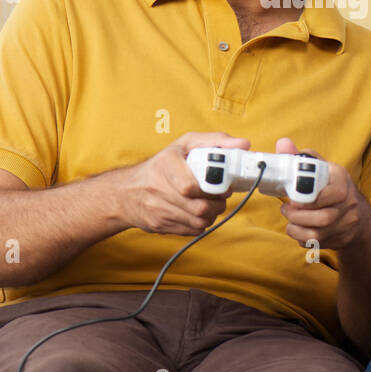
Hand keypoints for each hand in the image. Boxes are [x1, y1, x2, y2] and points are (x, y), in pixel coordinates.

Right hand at [122, 132, 250, 235]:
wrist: (127, 191)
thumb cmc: (161, 165)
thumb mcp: (185, 144)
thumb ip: (216, 141)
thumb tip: (243, 144)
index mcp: (165, 165)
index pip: (190, 186)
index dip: (212, 189)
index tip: (221, 186)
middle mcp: (158, 189)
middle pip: (199, 207)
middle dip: (217, 204)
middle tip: (220, 196)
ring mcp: (158, 210)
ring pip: (198, 221)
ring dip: (211, 215)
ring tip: (211, 204)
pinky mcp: (160, 225)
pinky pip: (190, 230)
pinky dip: (200, 224)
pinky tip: (198, 213)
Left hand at [273, 138, 368, 252]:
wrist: (357, 216)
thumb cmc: (332, 187)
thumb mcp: (321, 168)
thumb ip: (301, 157)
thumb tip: (282, 143)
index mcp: (342, 181)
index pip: (333, 192)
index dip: (310, 199)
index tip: (293, 198)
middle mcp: (348, 203)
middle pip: (324, 217)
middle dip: (297, 216)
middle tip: (286, 209)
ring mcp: (345, 224)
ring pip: (318, 233)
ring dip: (296, 228)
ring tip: (289, 219)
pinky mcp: (339, 239)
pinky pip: (316, 244)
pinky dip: (301, 238)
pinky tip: (298, 229)